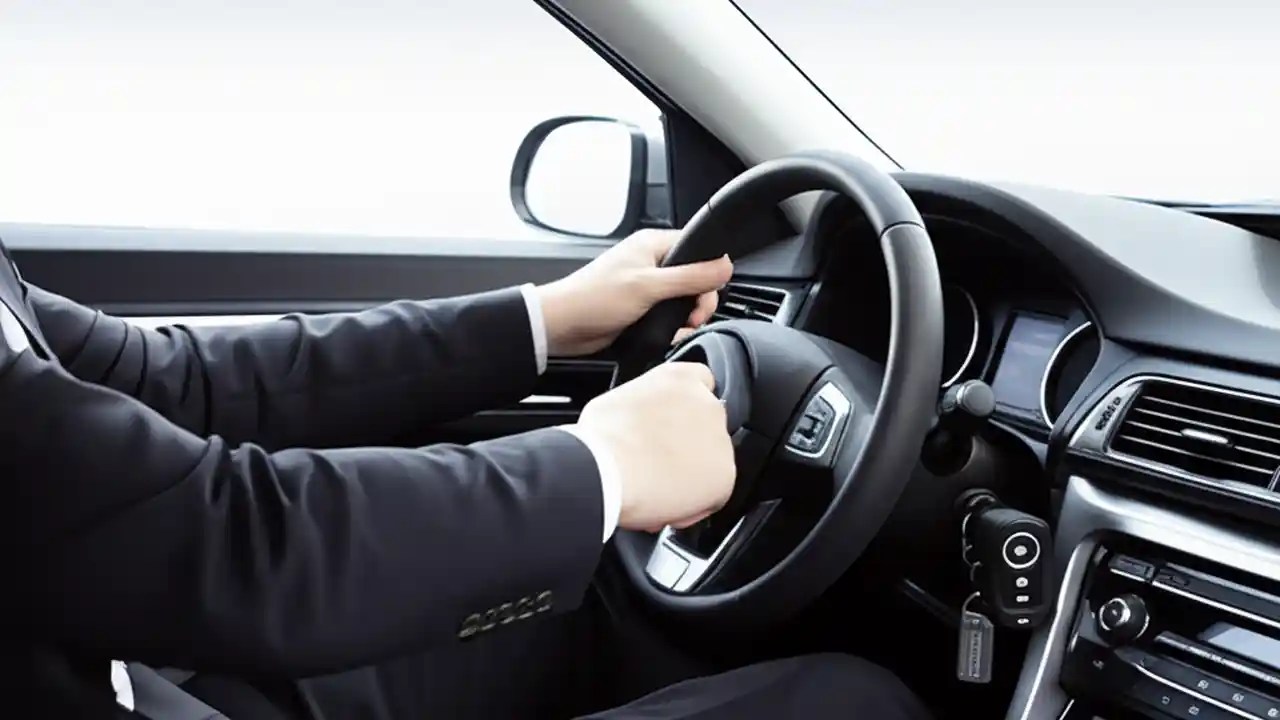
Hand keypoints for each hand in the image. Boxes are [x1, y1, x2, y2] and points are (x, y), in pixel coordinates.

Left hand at [535, 229, 733, 356]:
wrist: (563, 326)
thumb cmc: (593, 298)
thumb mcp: (648, 286)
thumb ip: (690, 277)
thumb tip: (725, 266)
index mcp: (653, 245)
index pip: (698, 249)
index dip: (709, 271)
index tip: (707, 293)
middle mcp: (652, 263)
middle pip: (696, 278)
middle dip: (699, 300)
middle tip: (692, 317)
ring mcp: (647, 287)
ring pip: (684, 299)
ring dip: (686, 316)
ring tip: (679, 327)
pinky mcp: (642, 309)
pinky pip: (670, 315)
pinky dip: (673, 327)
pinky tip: (668, 334)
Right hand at [573, 362, 734, 531]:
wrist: (604, 470)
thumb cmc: (601, 438)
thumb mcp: (620, 403)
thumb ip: (646, 407)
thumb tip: (641, 426)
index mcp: (680, 380)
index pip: (701, 381)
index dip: (687, 406)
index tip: (675, 422)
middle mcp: (707, 404)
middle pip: (707, 424)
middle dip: (688, 443)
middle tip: (659, 462)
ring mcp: (719, 440)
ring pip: (712, 461)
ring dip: (691, 473)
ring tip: (656, 489)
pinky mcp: (723, 476)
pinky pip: (713, 494)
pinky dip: (694, 503)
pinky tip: (665, 506)